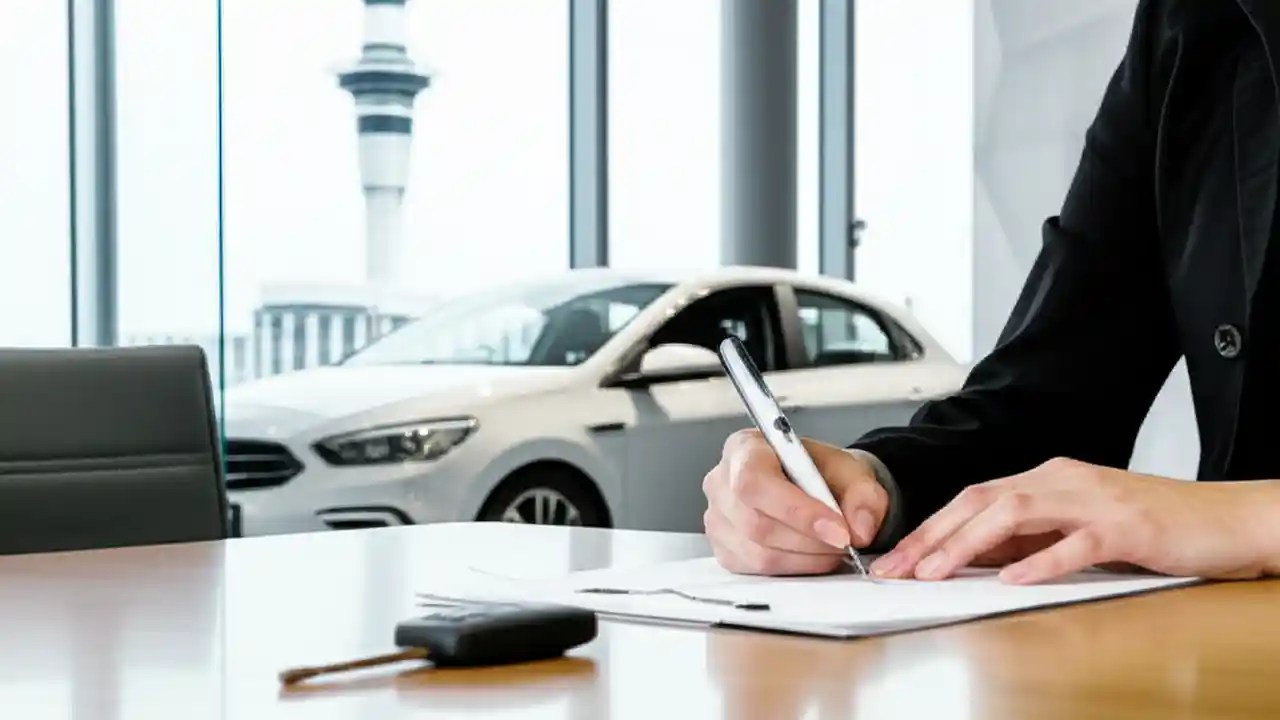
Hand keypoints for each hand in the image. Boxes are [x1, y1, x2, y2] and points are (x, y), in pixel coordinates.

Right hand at [703, 429, 887, 574]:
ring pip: (758, 553)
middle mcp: (721, 483)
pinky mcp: (725, 551)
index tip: (837, 529)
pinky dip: (794, 569)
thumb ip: (862, 495)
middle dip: (809, 539)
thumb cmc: (821, 474)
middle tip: (844, 541)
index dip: (795, 510)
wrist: (816, 489)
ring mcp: (717, 520)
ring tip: (831, 548)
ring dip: (805, 558)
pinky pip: (757, 571)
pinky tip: (811, 555)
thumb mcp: (850, 471)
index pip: (754, 481)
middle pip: (755, 523)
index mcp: (744, 448)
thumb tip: (859, 529)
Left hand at [872, 457, 1279, 583]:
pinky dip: (1041, 559)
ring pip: (1016, 513)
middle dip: (932, 536)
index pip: (973, 499)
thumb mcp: (1076, 527)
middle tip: (896, 569)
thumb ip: (1029, 537)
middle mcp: (1063, 480)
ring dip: (968, 544)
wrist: (1222, 518)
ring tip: (935, 572)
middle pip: (981, 501)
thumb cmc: (1148, 526)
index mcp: (1047, 478)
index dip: (930, 529)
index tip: (895, 559)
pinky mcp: (1127, 526)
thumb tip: (975, 559)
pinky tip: (1013, 577)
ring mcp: (1094, 500)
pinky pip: (1076, 543)